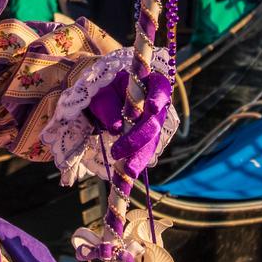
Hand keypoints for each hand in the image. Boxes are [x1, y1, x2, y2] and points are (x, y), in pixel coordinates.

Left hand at [45, 46, 178, 186]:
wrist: (102, 99)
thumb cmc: (104, 90)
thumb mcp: (101, 94)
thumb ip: (109, 107)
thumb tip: (116, 129)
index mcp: (148, 85)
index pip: (160, 88)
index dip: (158, 98)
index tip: (151, 107)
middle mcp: (156, 105)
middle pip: (154, 122)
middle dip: (138, 139)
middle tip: (118, 152)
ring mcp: (153, 124)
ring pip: (151, 143)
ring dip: (139, 158)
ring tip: (127, 173)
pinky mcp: (148, 140)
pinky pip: (144, 153)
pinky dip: (136, 163)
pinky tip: (127, 176)